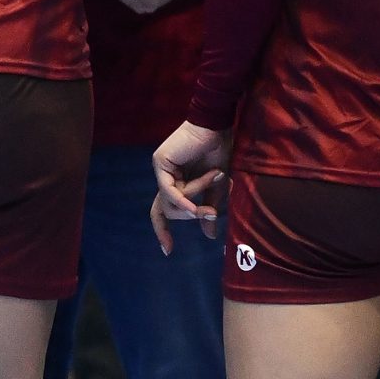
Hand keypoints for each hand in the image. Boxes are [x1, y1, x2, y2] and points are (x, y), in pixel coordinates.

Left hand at [150, 120, 231, 253]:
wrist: (219, 127)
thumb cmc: (219, 153)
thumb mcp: (217, 188)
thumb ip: (210, 208)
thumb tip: (209, 236)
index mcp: (176, 184)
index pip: (163, 212)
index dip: (163, 230)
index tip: (168, 251)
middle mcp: (165, 178)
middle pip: (164, 211)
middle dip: (183, 219)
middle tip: (203, 218)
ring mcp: (160, 170)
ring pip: (172, 202)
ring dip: (196, 198)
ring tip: (216, 177)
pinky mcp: (160, 162)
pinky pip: (170, 190)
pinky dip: (184, 200)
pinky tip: (195, 206)